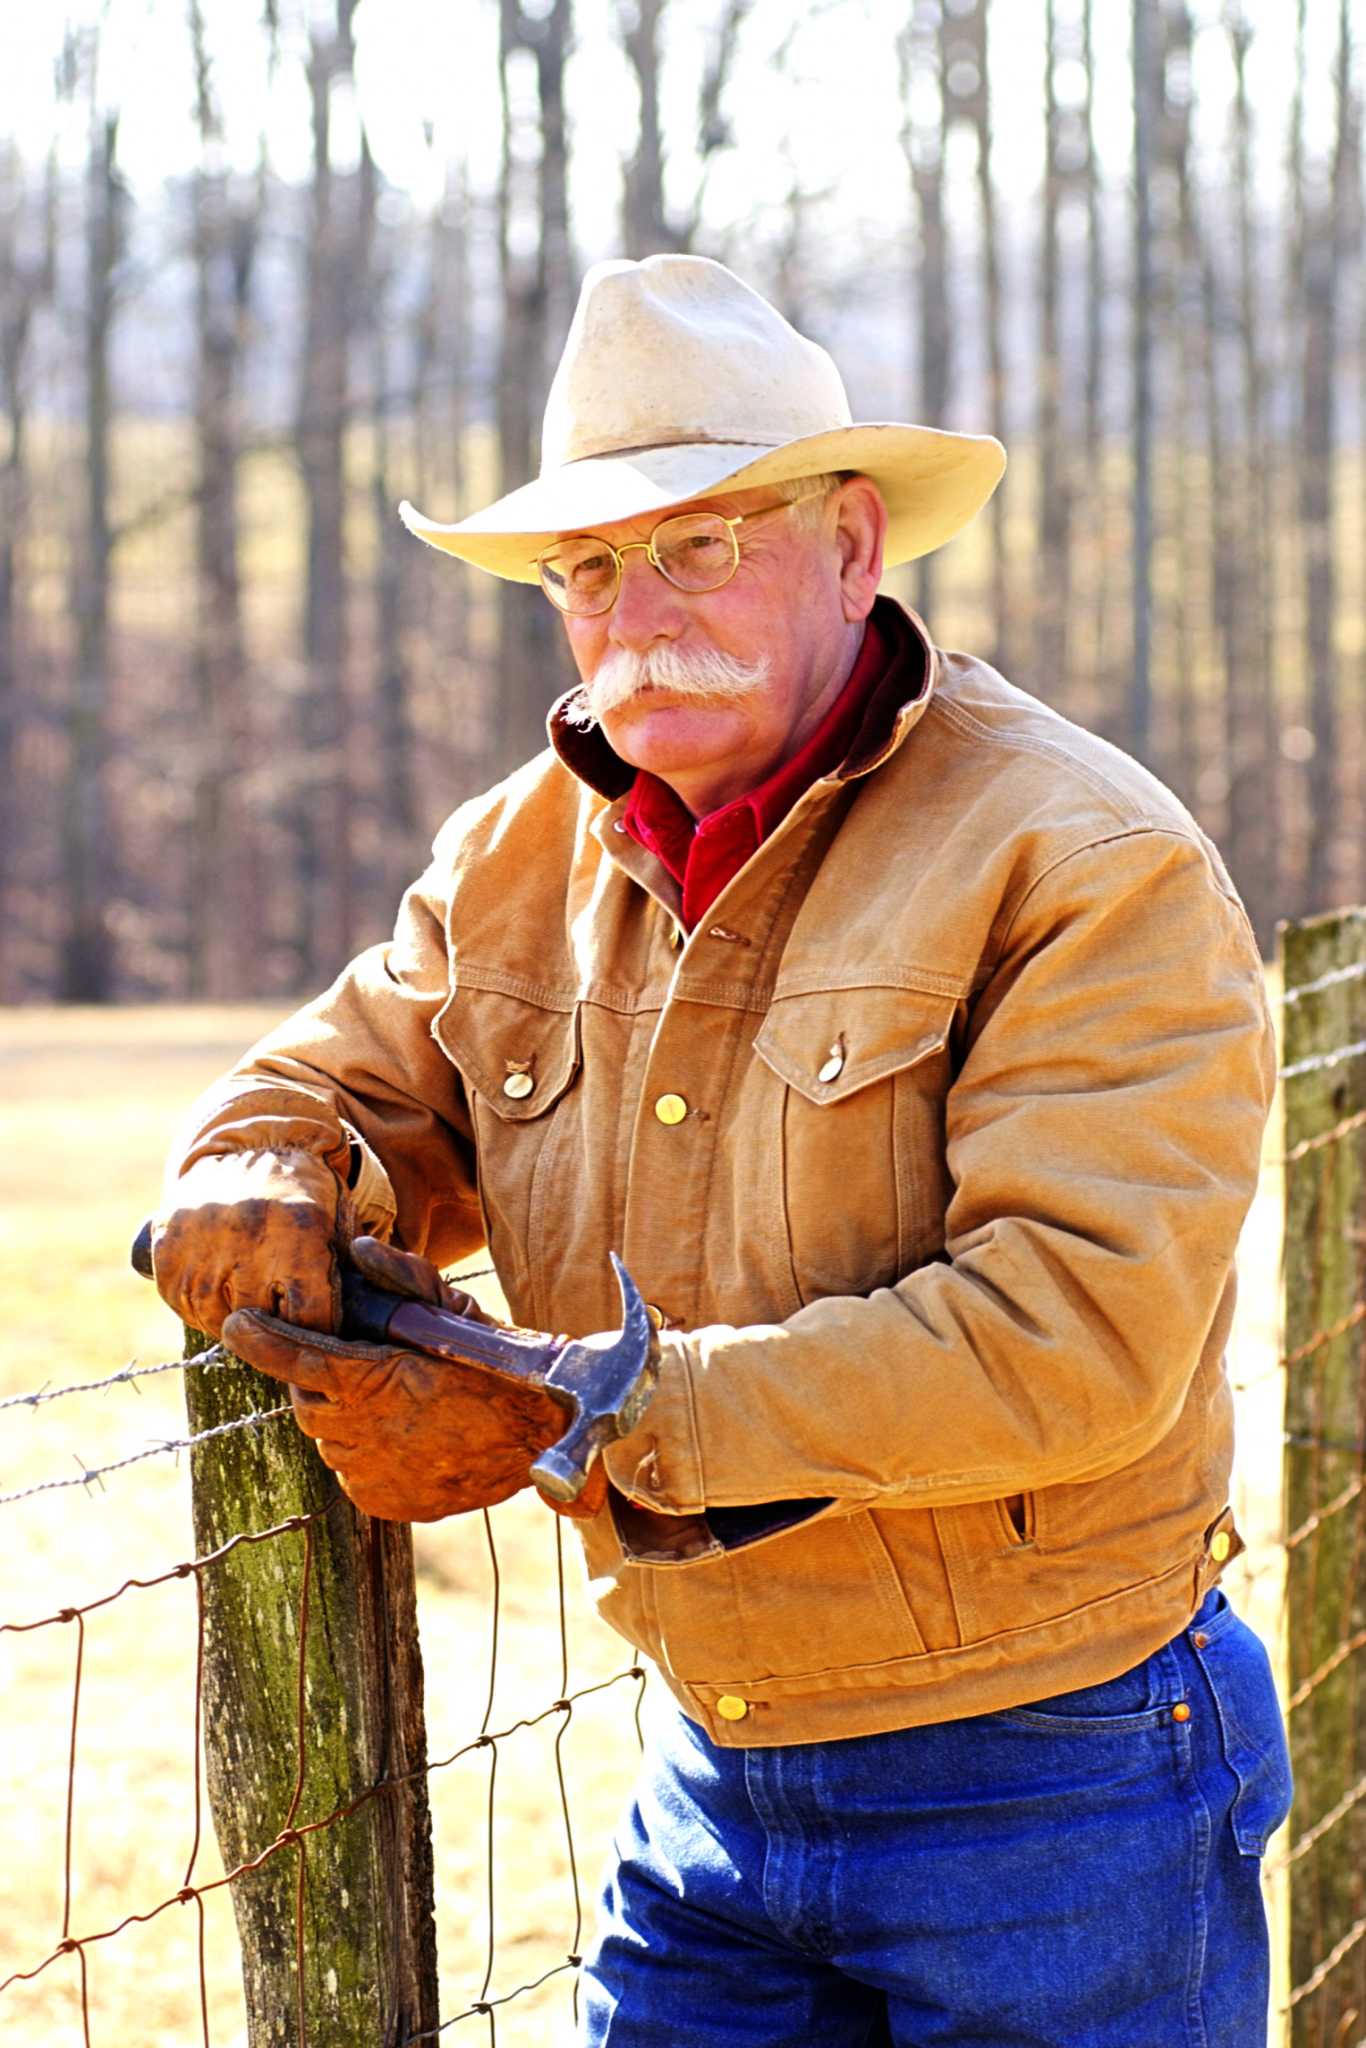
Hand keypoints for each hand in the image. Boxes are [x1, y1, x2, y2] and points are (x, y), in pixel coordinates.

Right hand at [152, 1148, 347, 1338]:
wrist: (256, 1148)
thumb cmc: (308, 1199)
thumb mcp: (339, 1226)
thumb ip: (344, 1277)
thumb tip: (341, 1336)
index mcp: (301, 1231)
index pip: (308, 1316)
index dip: (315, 1332)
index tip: (316, 1331)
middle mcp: (248, 1234)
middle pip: (259, 1321)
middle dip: (274, 1330)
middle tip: (282, 1325)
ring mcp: (204, 1238)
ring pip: (214, 1318)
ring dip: (232, 1327)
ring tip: (249, 1313)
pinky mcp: (170, 1242)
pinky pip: (180, 1300)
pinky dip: (198, 1310)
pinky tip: (219, 1301)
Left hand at [223, 1238, 599, 1520]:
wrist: (538, 1440)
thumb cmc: (497, 1365)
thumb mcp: (455, 1310)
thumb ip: (403, 1278)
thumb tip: (358, 1249)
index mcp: (374, 1379)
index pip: (297, 1355)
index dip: (260, 1339)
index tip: (236, 1324)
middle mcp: (361, 1432)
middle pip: (306, 1398)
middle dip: (322, 1380)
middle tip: (363, 1366)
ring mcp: (369, 1472)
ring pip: (327, 1436)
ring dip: (346, 1417)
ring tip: (395, 1404)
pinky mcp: (379, 1501)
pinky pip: (350, 1469)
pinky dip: (365, 1451)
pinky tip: (404, 1436)